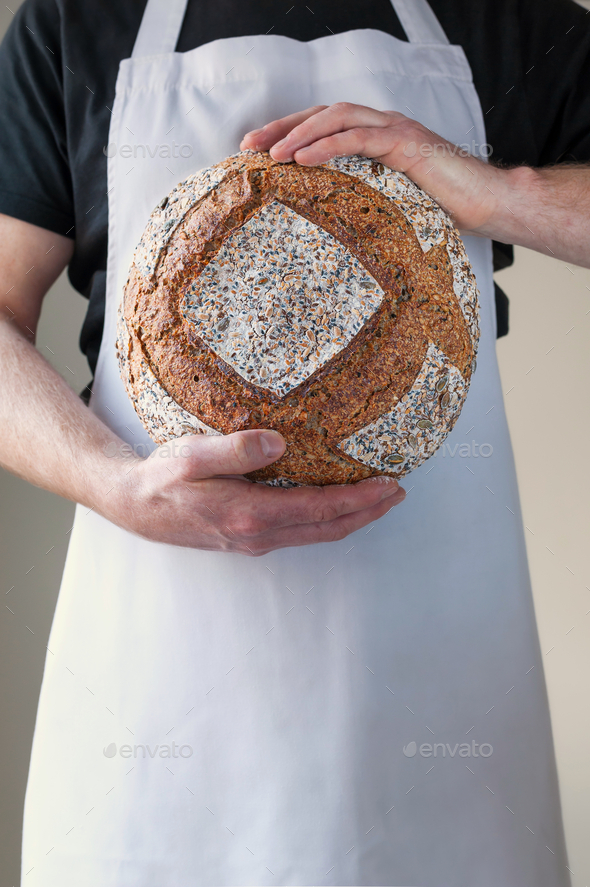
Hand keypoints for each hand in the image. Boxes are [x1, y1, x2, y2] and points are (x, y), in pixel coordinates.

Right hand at [107, 430, 404, 555]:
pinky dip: (327, 519)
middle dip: (368, 512)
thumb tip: (280, 444)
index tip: (390, 485)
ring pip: (317, 533)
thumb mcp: (193, 455)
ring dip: (350, 518)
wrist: (134, 506)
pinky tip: (331, 505)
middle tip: (397, 494)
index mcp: (253, 514)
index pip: (323, 508)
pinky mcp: (248, 538)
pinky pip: (300, 532)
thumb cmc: (162, 478)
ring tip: (376, 500)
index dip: (362, 499)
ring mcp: (255, 541)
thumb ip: (236, 449)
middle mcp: (260, 534)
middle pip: (329, 528)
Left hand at [240, 102, 509, 234]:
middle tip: (249, 146)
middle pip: (321, 113)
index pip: (323, 125)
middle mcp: (383, 125)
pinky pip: (359, 137)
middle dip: (281, 127)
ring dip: (298, 134)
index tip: (257, 152)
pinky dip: (327, 144)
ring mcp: (395, 130)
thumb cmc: (444, 209)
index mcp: (376, 137)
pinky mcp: (406, 144)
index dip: (288, 133)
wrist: (488, 204)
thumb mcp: (392, 203)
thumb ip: (363, 199)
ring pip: (336, 118)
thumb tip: (328, 224)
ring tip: (271, 154)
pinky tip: (302, 159)